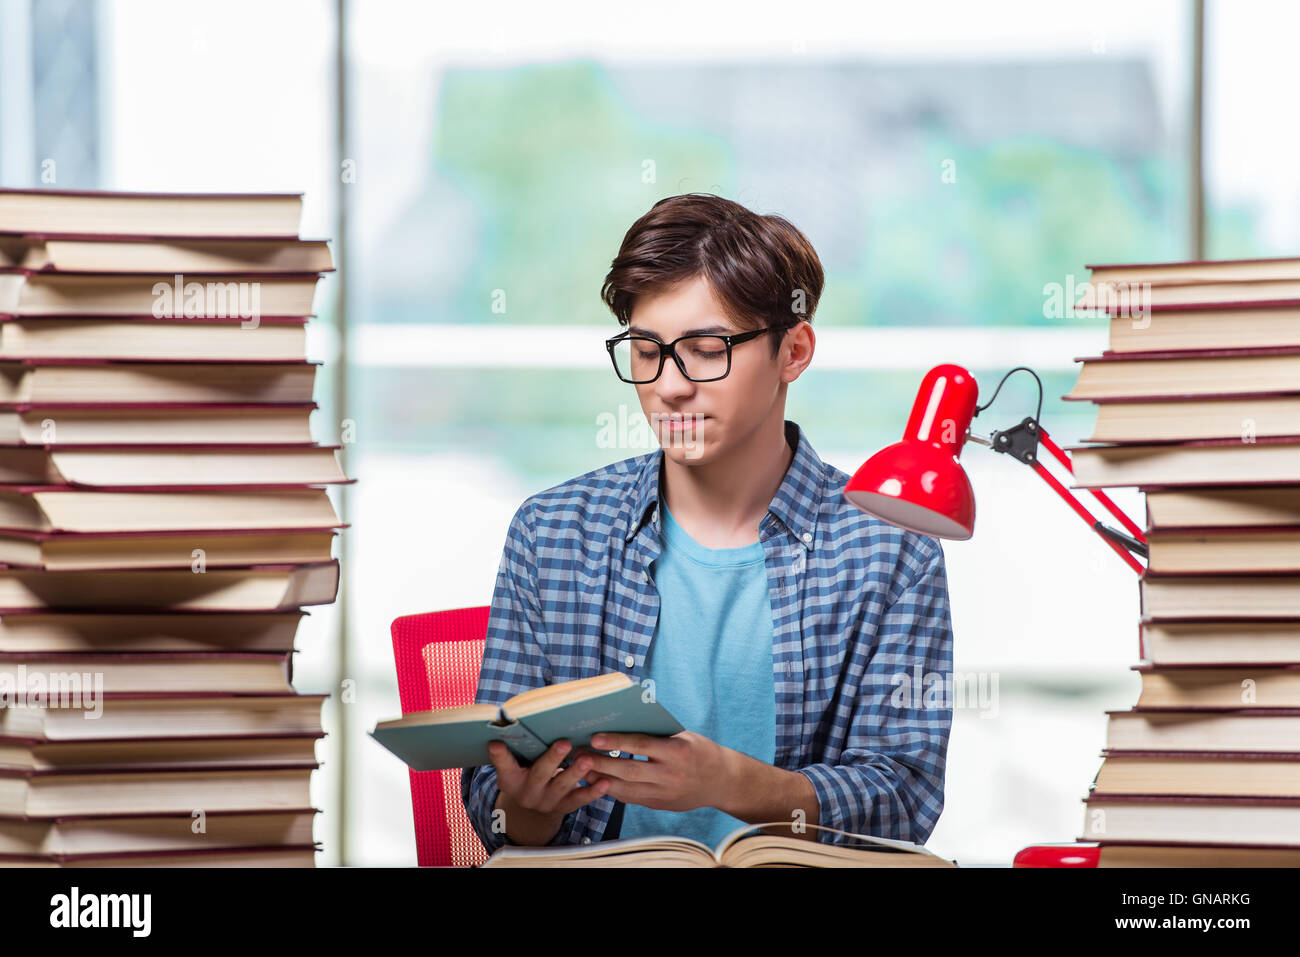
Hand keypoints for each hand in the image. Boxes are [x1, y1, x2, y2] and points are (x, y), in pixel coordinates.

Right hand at [489, 738, 609, 844]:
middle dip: (552, 758)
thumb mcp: (517, 762)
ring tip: (587, 760)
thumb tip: (524, 713)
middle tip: (564, 743)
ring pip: (562, 786)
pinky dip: (593, 792)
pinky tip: (605, 782)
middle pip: (539, 774)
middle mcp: (527, 792)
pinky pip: (579, 800)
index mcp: (510, 778)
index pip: (503, 765)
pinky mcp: (564, 807)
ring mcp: (546, 802)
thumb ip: (520, 744)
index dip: (499, 755)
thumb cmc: (527, 770)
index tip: (495, 743)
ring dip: (576, 773)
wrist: (534, 803)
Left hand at [572, 731, 733, 812]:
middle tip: (578, 754)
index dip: (616, 742)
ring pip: (626, 789)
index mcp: (677, 752)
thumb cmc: (699, 750)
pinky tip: (598, 781)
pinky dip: (613, 790)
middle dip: (600, 763)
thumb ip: (656, 735)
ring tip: (581, 769)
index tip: (595, 737)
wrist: (722, 781)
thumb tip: (622, 726)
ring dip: (600, 779)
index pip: (641, 745)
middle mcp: (670, 775)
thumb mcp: (683, 736)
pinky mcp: (660, 805)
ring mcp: (665, 793)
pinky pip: (631, 798)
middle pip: (628, 770)